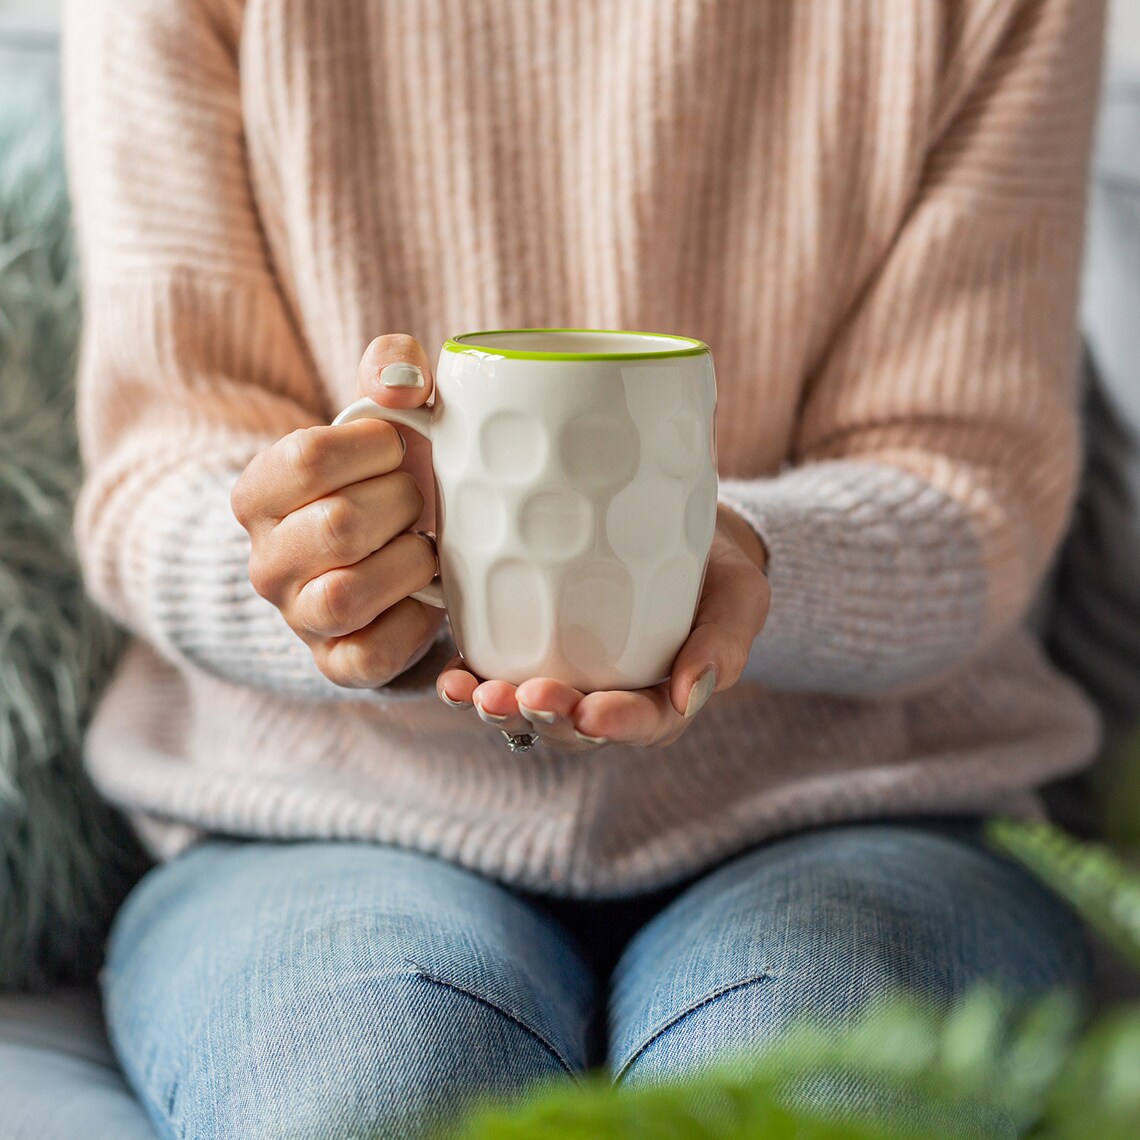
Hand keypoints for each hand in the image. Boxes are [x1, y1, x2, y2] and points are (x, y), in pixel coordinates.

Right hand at [232, 335, 443, 686]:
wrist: (378, 561)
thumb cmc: (380, 480)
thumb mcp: (381, 419)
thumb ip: (391, 372)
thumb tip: (402, 377)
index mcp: (258, 493)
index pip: (307, 458)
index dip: (376, 448)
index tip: (400, 447)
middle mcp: (265, 561)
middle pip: (338, 526)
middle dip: (402, 505)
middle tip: (419, 499)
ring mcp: (298, 618)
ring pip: (346, 596)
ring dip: (408, 562)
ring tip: (425, 546)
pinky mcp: (337, 664)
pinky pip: (373, 654)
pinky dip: (415, 623)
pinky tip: (428, 594)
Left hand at [437, 504, 769, 750]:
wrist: (675, 528)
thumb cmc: (714, 568)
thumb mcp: (740, 594)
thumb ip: (725, 640)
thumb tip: (692, 693)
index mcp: (663, 699)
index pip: (643, 723)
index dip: (616, 725)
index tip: (591, 710)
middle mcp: (608, 698)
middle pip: (574, 727)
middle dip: (545, 719)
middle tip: (522, 697)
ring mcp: (565, 678)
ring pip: (528, 712)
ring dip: (499, 709)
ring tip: (472, 691)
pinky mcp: (527, 649)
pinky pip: (497, 674)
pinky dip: (471, 681)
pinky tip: (451, 675)